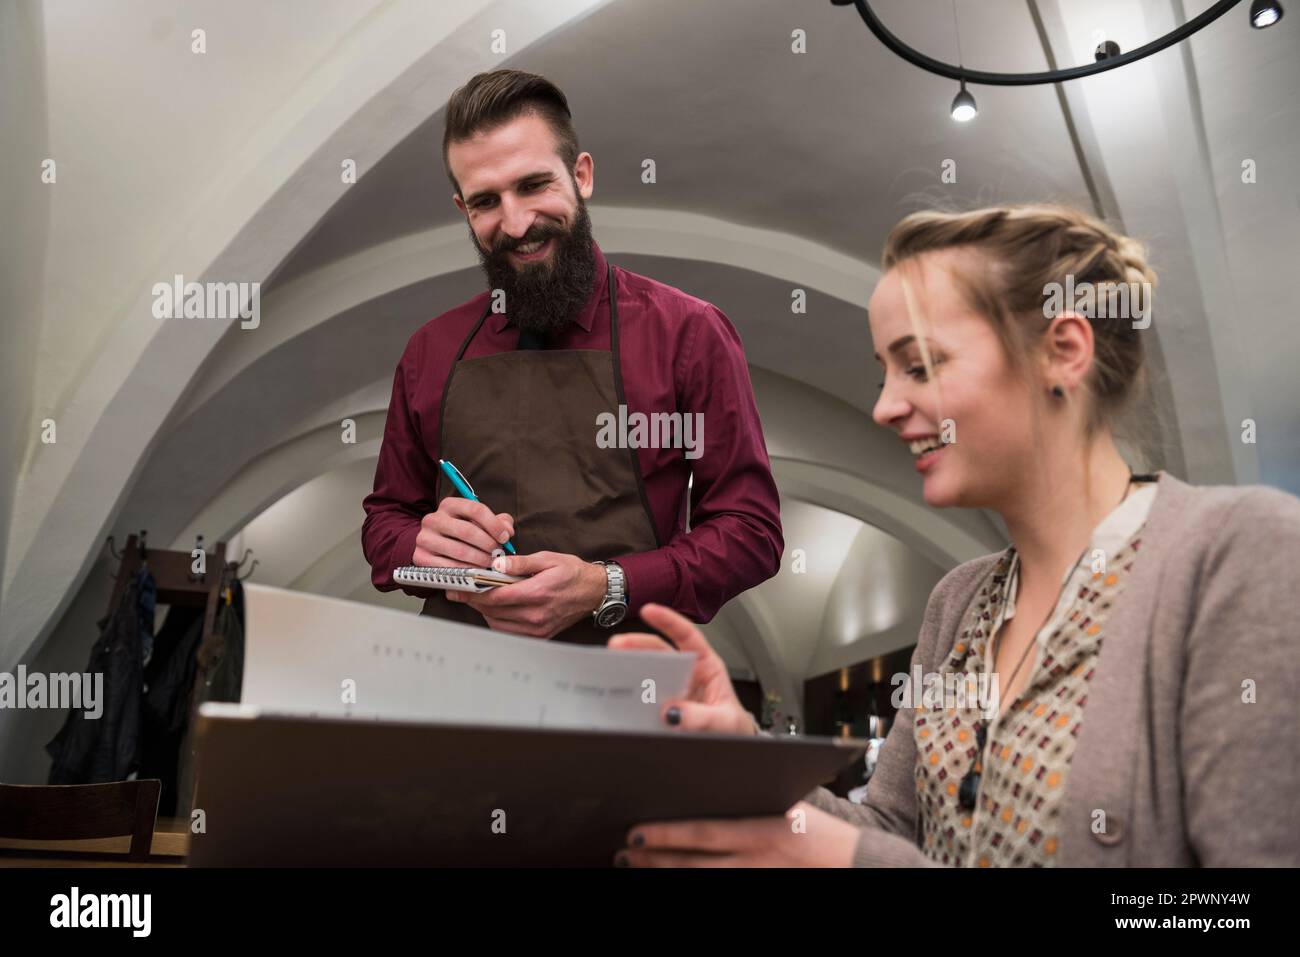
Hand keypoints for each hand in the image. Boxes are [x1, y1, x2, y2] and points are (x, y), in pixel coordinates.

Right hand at [413, 498, 513, 568]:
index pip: (475, 509)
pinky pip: (449, 567)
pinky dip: (467, 571)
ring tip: (490, 564)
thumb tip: (508, 530)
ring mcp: (425, 538)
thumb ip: (498, 522)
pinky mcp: (421, 557)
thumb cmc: (461, 534)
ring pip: (460, 550)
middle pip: (468, 531)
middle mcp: (433, 519)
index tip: (505, 538)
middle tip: (499, 555)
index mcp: (449, 505)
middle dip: (488, 545)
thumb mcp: (478, 523)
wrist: (432, 547)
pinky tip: (476, 571)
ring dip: (480, 560)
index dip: (494, 524)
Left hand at [446, 551, 605, 638]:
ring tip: (479, 598)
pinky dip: (497, 621)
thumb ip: (521, 562)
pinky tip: (496, 610)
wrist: (594, 592)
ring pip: (497, 624)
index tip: (459, 587)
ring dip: (484, 611)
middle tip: (460, 592)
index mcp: (537, 593)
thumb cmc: (572, 573)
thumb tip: (497, 565)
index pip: (496, 596)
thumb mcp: (548, 559)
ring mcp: (538, 628)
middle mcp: (536, 614)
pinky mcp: (539, 635)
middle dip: (474, 601)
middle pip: (493, 611)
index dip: (473, 593)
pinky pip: (509, 632)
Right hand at [607, 603, 755, 735]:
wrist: (731, 748)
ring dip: (630, 667)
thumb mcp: (725, 721)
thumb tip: (673, 712)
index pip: (688, 636)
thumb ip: (703, 718)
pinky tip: (620, 695)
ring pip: (649, 670)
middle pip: (660, 650)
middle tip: (617, 645)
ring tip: (612, 667)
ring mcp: (673, 690)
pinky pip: (644, 697)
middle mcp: (687, 674)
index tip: (649, 611)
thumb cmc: (733, 728)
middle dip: (637, 644)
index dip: (669, 621)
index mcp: (707, 667)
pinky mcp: (662, 707)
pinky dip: (631, 695)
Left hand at [615, 802, 858, 866]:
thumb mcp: (784, 804)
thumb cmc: (818, 830)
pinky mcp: (758, 889)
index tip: (635, 833)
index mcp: (763, 828)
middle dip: (654, 859)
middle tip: (624, 852)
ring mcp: (757, 879)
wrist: (856, 863)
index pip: (704, 833)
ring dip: (663, 873)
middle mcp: (757, 858)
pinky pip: (717, 887)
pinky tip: (667, 879)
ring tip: (632, 865)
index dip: (666, 835)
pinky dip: (688, 884)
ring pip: (699, 881)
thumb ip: (746, 799)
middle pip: (693, 863)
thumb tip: (700, 788)